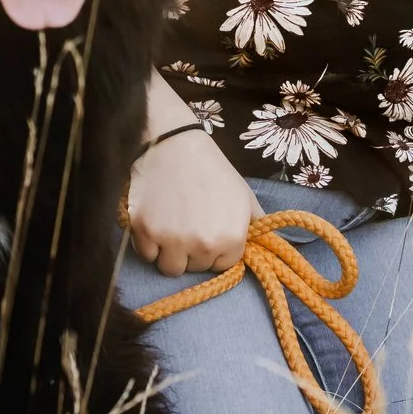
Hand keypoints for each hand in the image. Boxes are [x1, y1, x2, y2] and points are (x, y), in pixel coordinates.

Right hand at [124, 127, 256, 276]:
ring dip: (170, 253)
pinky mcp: (144, 232)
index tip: (208, 231)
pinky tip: (156, 220)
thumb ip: (257, 225)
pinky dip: (148, 243)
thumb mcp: (243, 196)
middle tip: (188, 223)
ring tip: (172, 225)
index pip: (222, 266)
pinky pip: (147, 255)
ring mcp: (172, 240)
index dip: (215, 250)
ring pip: (170, 268)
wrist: (175, 145)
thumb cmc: (212, 170)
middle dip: (193, 251)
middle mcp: (203, 244)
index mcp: (231, 238)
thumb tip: (268, 246)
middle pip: (196, 268)